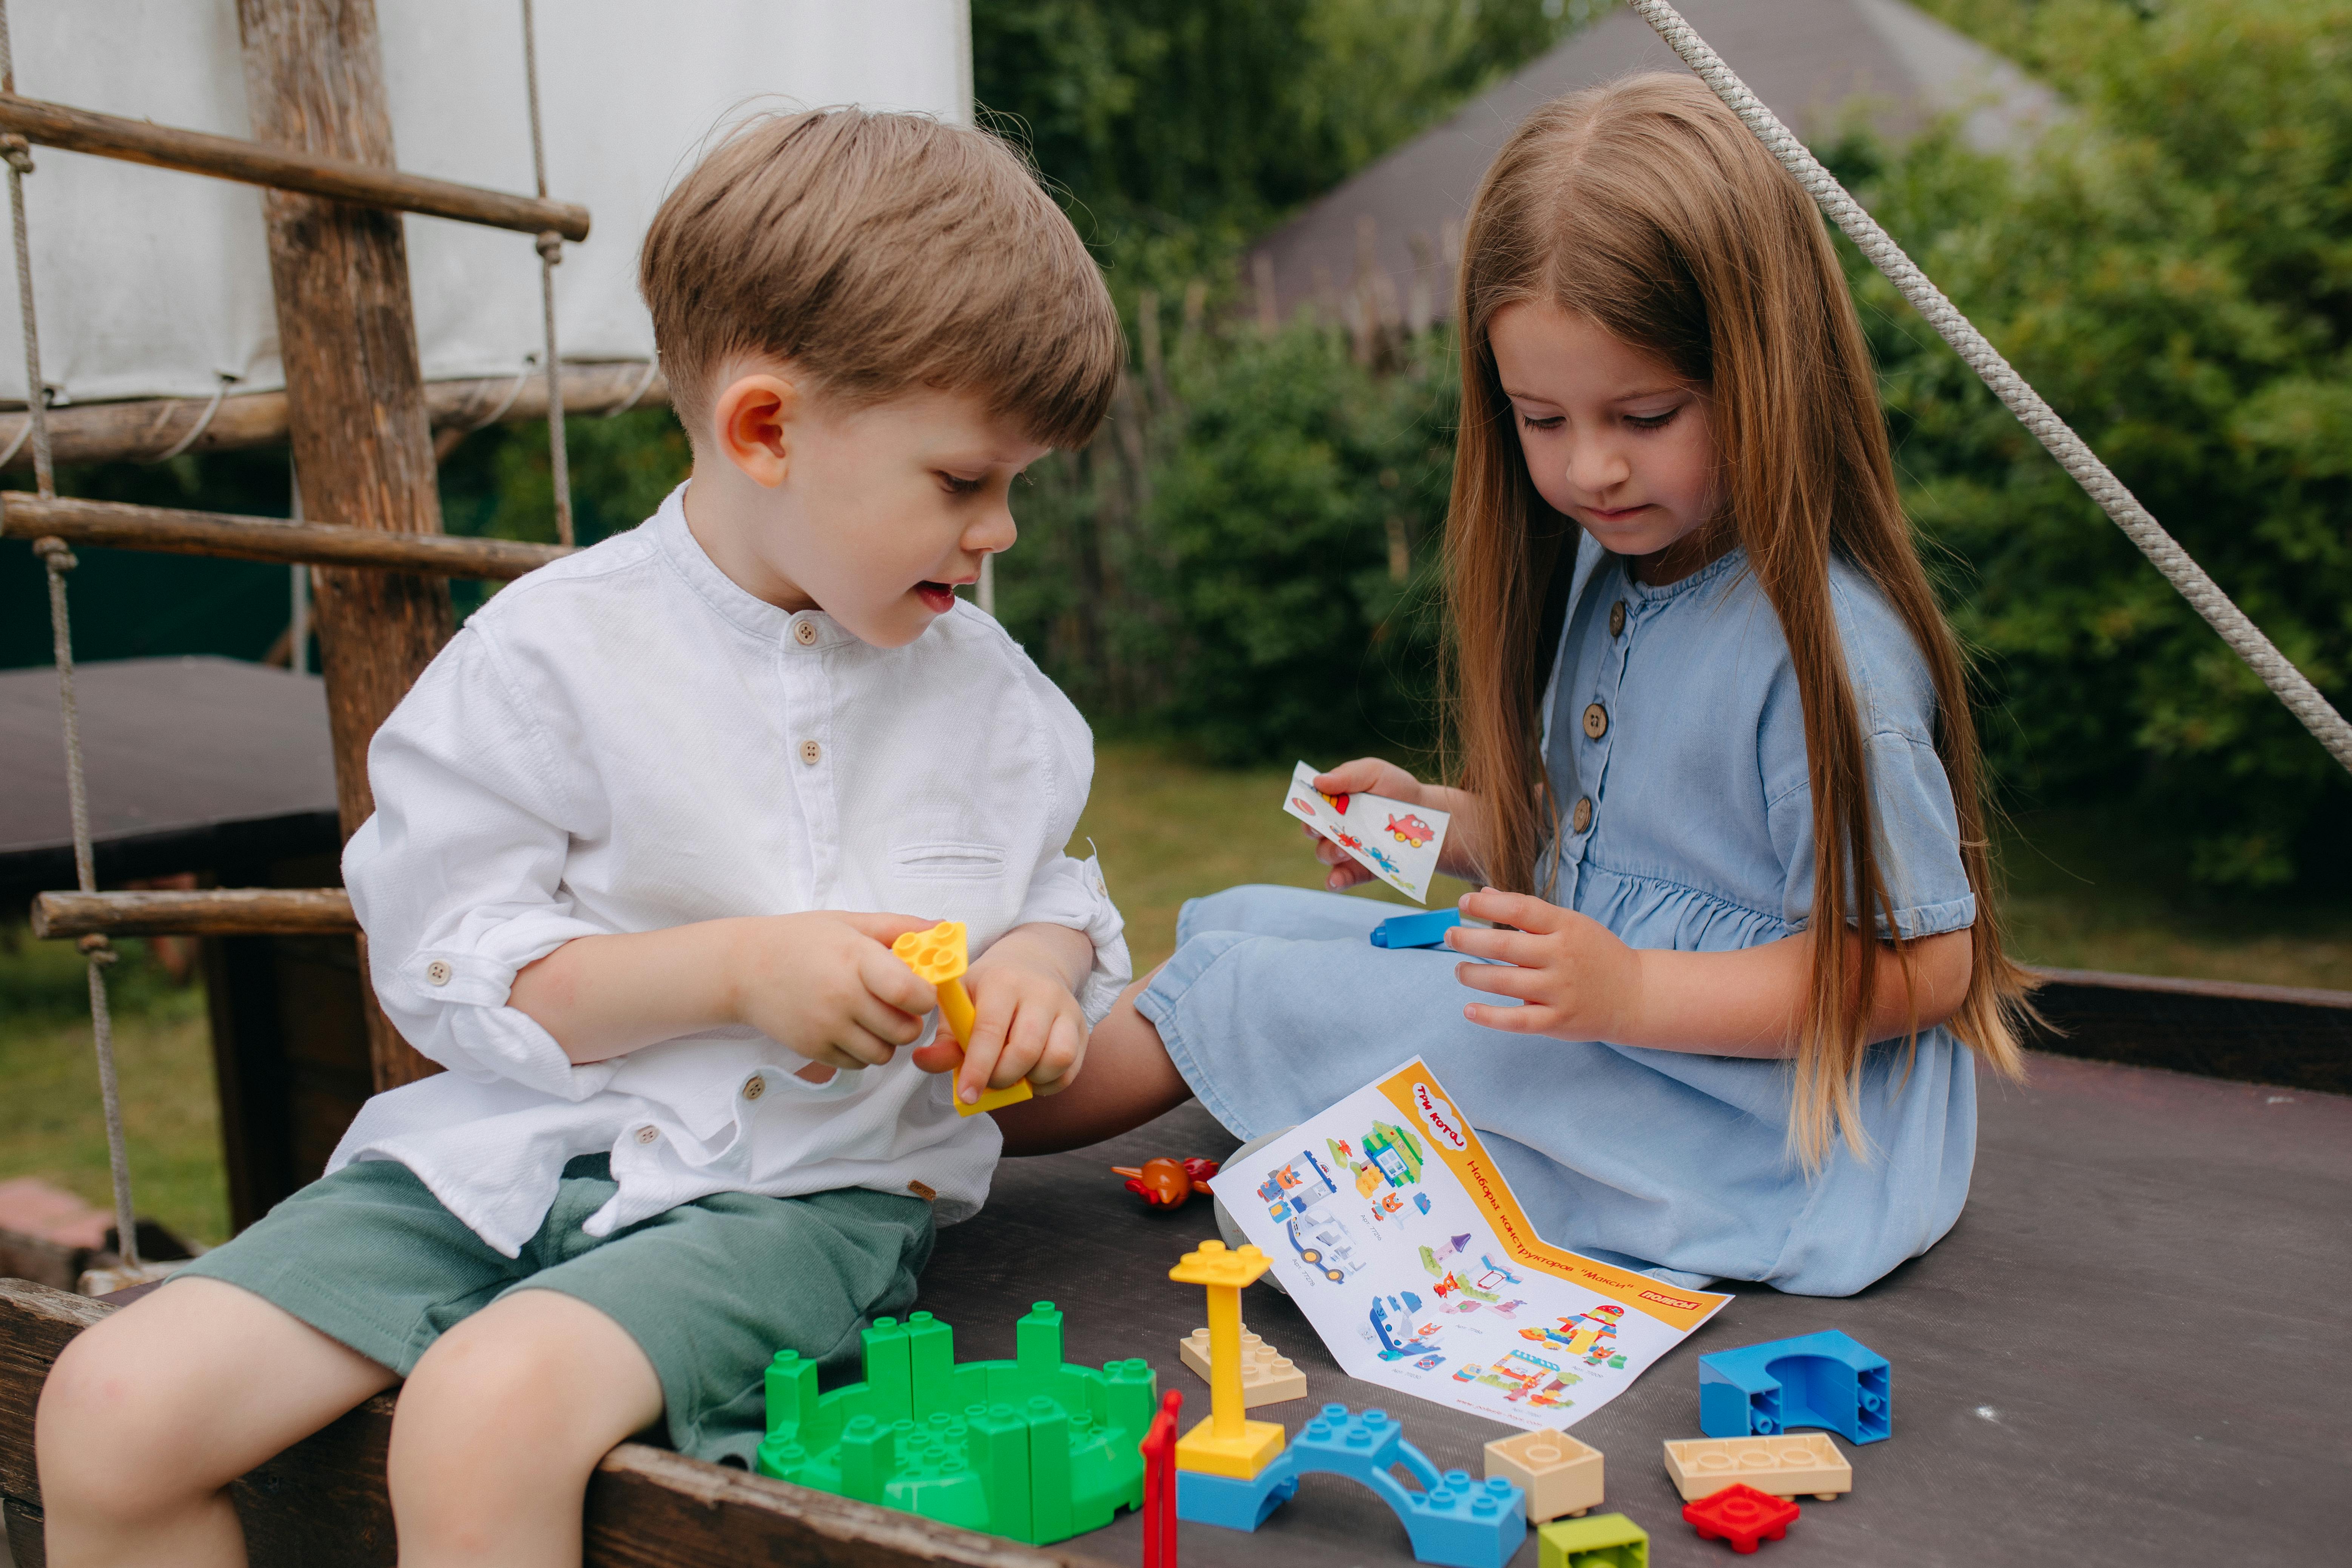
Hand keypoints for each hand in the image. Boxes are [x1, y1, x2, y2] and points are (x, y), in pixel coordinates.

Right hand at [729, 911, 941, 1071]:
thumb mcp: (850, 922)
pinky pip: (858, 1064)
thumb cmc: (802, 940)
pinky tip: (852, 1028)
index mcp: (855, 960)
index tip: (919, 989)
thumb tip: (944, 927)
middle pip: (904, 1030)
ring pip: (884, 1054)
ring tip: (873, 1016)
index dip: (925, 996)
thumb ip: (899, 926)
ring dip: (888, 1040)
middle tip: (897, 1004)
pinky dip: (863, 1051)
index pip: (909, 993)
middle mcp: (842, 998)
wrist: (744, 968)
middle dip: (910, 1020)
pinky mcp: (813, 1049)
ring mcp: (826, 1027)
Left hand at [917, 937, 1088, 1104]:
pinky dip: (1049, 1083)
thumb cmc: (987, 992)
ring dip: (1031, 1080)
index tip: (967, 1094)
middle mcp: (1040, 992)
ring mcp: (1066, 1009)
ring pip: (1057, 1059)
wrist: (1032, 964)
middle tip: (988, 1080)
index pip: (990, 1031)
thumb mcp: (960, 1004)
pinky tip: (1031, 1076)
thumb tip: (924, 1061)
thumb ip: (944, 1038)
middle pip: (1025, 1050)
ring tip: (1013, 1076)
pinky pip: (1071, 1069)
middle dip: (1002, 1077)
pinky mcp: (1082, 1027)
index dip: (978, 1068)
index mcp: (1002, 982)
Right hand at [1302, 758, 1428, 890]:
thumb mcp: (1375, 773)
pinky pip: (1340, 879)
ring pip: (1325, 854)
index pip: (1311, 804)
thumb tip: (1318, 781)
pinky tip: (1337, 880)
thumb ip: (1348, 775)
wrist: (1425, 818)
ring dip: (1329, 852)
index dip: (1306, 805)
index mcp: (1333, 802)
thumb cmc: (1396, 790)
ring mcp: (1346, 850)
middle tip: (1326, 828)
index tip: (1312, 806)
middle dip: (1315, 829)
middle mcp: (1335, 826)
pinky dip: (1336, 881)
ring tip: (1345, 849)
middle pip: (1313, 830)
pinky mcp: (1359, 870)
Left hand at [1446, 888, 1641, 1041]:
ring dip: (1472, 974)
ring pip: (1504, 982)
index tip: (1463, 903)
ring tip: (1459, 969)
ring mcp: (1559, 991)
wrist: (1635, 994)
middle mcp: (1561, 957)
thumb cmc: (1595, 954)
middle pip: (1504, 947)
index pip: (1520, 910)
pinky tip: (1469, 1010)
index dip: (1486, 905)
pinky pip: (1517, 1020)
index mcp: (1565, 927)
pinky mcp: (1557, 1021)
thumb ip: (1527, 912)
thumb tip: (1484, 894)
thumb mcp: (1569, 924)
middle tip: (1450, 936)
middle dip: (1469, 940)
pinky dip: (1489, 1017)